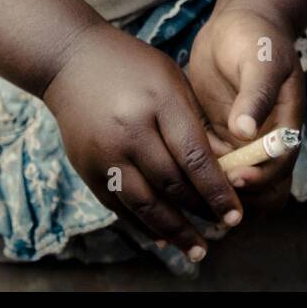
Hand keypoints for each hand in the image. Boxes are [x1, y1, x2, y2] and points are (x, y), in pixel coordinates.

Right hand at [42, 23, 244, 259]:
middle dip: (201, 211)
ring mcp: (105, 151)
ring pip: (145, 204)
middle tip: (224, 228)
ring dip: (175, 231)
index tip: (236, 213)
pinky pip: (120, 206)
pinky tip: (164, 234)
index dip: (218, 191)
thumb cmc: (132, 65)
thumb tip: (223, 172)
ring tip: (197, 248)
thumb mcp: (172, 79)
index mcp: (158, 100)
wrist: (70, 59)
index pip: (194, 157)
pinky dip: (144, 224)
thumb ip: (196, 124)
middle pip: (172, 184)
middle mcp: (130, 129)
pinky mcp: (87, 167)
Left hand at [187, 6, 303, 212]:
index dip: (260, 179)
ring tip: (188, 170)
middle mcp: (266, 143)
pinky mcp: (218, 138)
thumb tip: (246, 131)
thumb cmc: (256, 38)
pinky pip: (210, 167)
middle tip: (208, 183)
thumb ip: (256, 93)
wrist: (236, 25)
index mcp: (284, 127)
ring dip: (215, 186)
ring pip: (234, 186)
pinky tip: (177, 152)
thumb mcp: (261, 60)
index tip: (234, 176)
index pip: (279, 168)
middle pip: (262, 192)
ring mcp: (241, 143)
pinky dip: (198, 169)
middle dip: (239, 196)